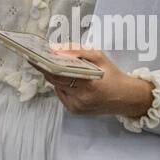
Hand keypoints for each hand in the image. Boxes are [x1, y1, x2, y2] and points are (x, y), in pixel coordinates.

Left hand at [32, 47, 154, 118]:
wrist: (126, 98)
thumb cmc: (113, 75)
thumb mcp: (99, 57)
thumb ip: (77, 51)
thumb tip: (56, 48)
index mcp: (88, 83)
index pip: (60, 73)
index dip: (45, 64)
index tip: (33, 56)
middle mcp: (81, 98)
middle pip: (55, 81)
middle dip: (45, 69)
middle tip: (35, 57)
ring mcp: (77, 106)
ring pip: (57, 88)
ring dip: (53, 77)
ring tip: (46, 64)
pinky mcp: (75, 111)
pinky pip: (61, 95)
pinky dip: (60, 85)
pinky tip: (62, 77)